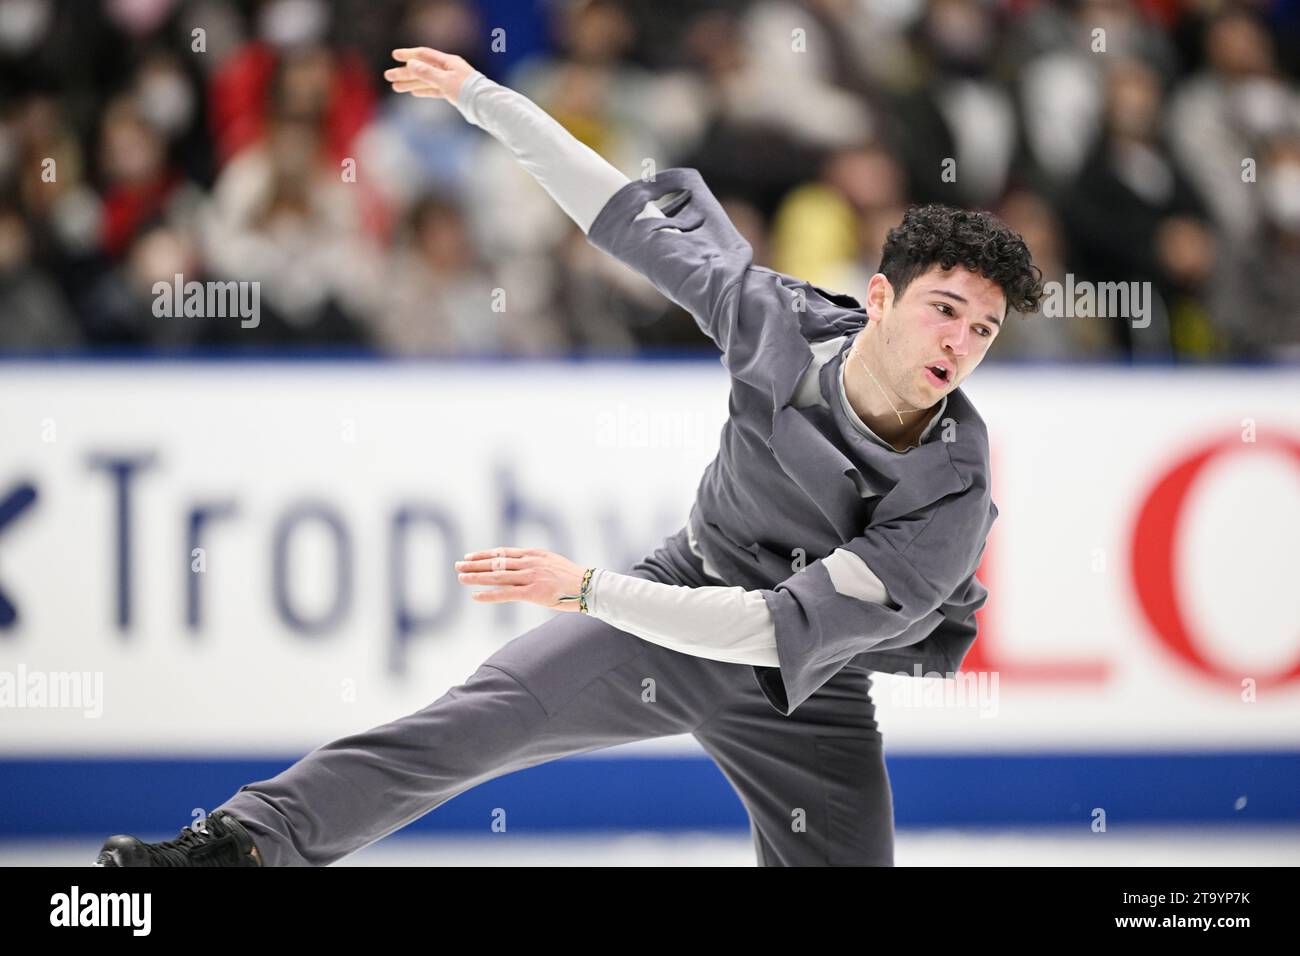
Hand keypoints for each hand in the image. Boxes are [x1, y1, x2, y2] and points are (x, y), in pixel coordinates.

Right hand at [385, 47, 475, 102]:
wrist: (485, 106)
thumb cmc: (467, 92)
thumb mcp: (445, 81)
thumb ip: (427, 73)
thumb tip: (411, 63)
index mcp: (448, 62)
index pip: (424, 55)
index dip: (408, 54)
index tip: (394, 55)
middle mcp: (448, 70)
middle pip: (422, 69)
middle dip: (404, 73)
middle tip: (388, 76)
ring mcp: (450, 81)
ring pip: (426, 81)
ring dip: (411, 83)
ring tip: (395, 87)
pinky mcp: (452, 93)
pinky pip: (434, 90)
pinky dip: (424, 91)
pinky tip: (413, 92)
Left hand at [454, 547, 590, 611]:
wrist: (588, 586)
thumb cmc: (572, 577)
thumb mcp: (552, 562)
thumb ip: (535, 563)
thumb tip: (522, 566)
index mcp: (533, 554)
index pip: (502, 553)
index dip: (484, 554)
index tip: (470, 556)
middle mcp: (529, 563)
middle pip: (495, 562)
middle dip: (475, 564)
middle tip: (458, 565)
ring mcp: (530, 577)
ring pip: (497, 576)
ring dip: (476, 577)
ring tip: (461, 577)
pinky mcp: (532, 593)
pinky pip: (506, 594)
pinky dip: (489, 595)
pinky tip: (475, 596)